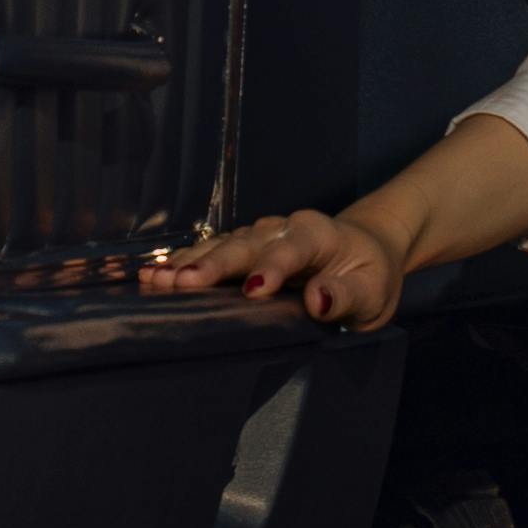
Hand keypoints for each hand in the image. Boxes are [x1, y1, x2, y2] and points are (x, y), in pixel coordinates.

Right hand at [135, 205, 410, 329]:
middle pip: (245, 244)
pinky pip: (211, 252)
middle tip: (182, 284)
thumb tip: (319, 300)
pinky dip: (184, 263)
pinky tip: (155, 274)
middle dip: (213, 264)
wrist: (365, 251)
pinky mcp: (243, 247)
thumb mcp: (372, 293)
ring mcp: (260, 235)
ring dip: (189, 263)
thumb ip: (347, 296)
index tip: (254, 291)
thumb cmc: (369, 277)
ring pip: (221, 246)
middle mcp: (284, 228)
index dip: (272, 269)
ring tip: (156, 280)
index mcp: (319, 235)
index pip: (293, 250)